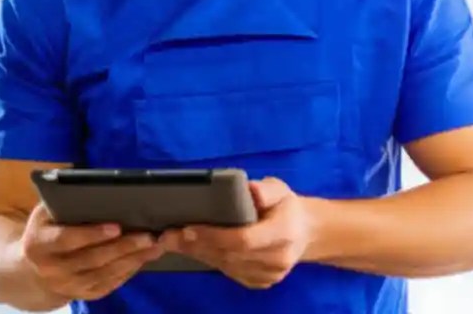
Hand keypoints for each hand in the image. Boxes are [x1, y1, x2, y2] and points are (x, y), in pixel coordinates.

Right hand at [20, 202, 165, 300]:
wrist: (31, 270)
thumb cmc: (44, 231)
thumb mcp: (43, 214)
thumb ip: (62, 202)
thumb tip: (92, 187)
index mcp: (39, 244)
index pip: (67, 239)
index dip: (92, 234)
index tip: (117, 227)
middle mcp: (51, 269)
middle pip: (92, 259)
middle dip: (123, 247)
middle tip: (148, 236)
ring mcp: (67, 285)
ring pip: (104, 274)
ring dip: (132, 260)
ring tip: (154, 246)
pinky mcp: (81, 295)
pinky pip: (108, 284)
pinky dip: (127, 272)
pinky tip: (142, 259)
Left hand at [158, 177, 315, 289]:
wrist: (304, 233)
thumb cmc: (285, 207)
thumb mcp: (280, 189)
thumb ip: (266, 190)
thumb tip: (251, 190)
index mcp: (283, 233)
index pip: (244, 239)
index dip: (214, 235)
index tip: (188, 228)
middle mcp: (277, 259)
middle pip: (229, 255)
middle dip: (196, 245)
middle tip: (168, 235)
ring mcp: (269, 274)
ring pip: (226, 266)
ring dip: (197, 254)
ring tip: (172, 240)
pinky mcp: (261, 282)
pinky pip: (230, 272)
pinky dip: (209, 260)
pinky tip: (192, 249)